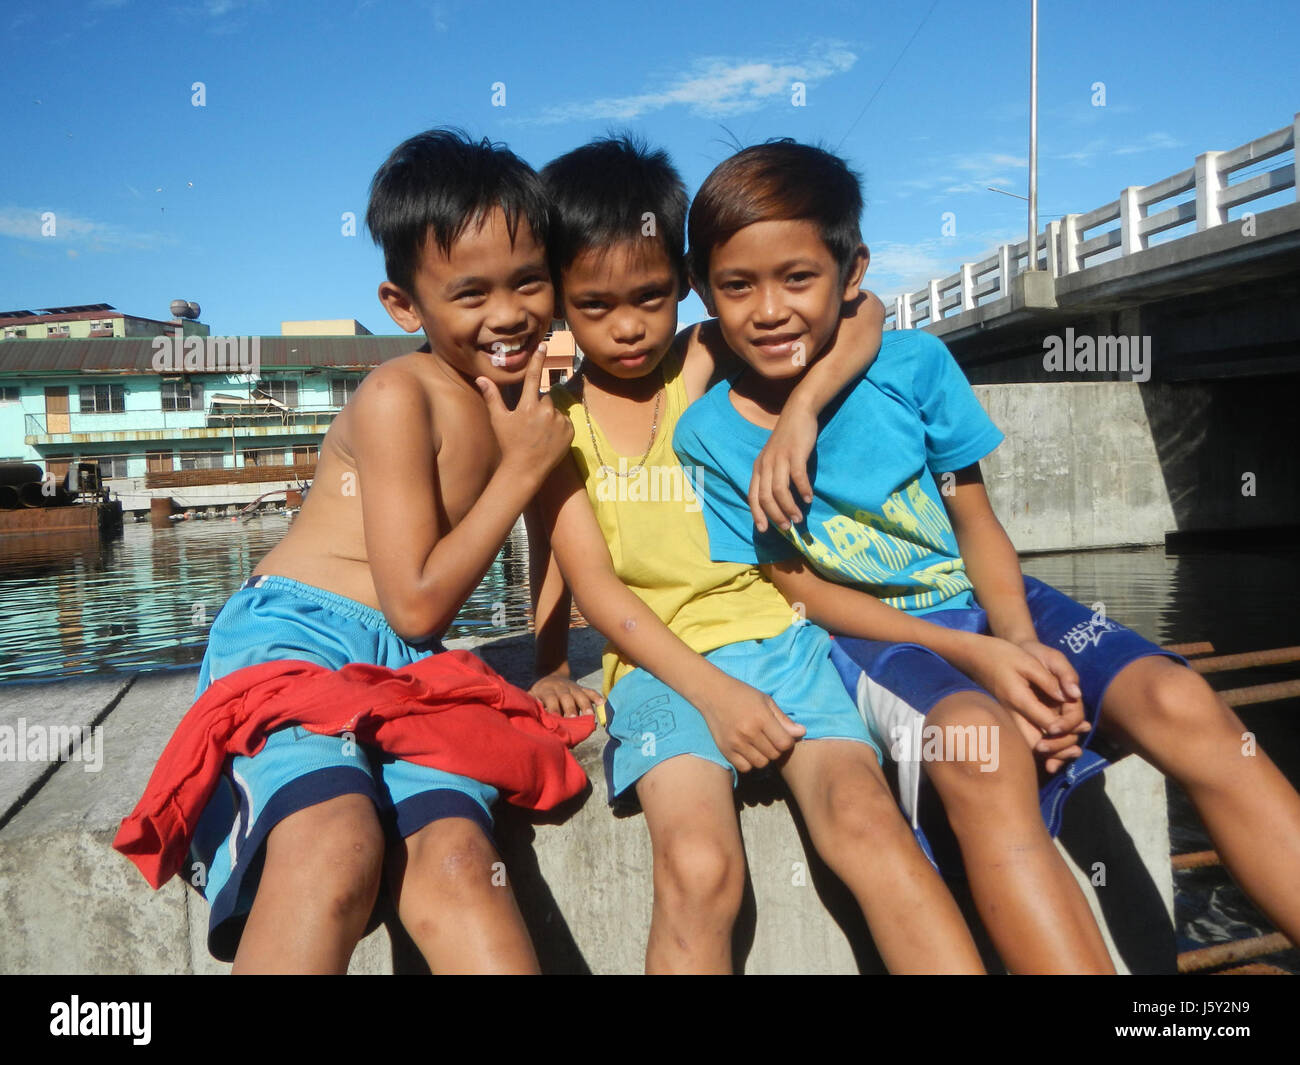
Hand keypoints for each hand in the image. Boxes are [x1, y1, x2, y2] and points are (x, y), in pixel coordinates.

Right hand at [476, 343, 572, 481]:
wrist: (526, 469)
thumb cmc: (509, 444)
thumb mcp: (499, 420)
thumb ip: (492, 397)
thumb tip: (481, 378)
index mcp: (527, 406)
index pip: (533, 377)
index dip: (538, 360)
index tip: (544, 346)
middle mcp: (545, 411)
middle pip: (545, 398)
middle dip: (539, 406)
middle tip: (530, 424)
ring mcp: (559, 421)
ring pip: (555, 410)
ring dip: (549, 417)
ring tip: (539, 433)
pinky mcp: (570, 431)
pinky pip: (565, 422)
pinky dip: (559, 427)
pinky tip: (549, 438)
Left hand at [529, 671, 602, 717]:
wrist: (549, 675)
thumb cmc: (539, 692)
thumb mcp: (531, 695)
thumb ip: (531, 703)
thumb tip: (530, 713)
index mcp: (547, 691)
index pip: (551, 699)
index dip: (553, 708)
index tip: (556, 719)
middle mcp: (561, 688)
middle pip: (567, 698)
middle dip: (571, 709)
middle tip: (573, 720)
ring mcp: (572, 687)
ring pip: (580, 695)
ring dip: (585, 705)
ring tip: (590, 716)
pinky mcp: (581, 688)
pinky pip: (590, 691)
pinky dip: (597, 697)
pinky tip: (603, 704)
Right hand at [696, 675, 805, 772]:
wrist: (712, 693)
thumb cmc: (742, 694)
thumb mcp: (766, 701)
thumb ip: (783, 719)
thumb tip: (802, 732)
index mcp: (761, 718)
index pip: (785, 743)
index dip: (787, 742)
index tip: (782, 735)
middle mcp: (748, 732)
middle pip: (774, 755)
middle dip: (776, 749)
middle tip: (770, 739)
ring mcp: (736, 743)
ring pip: (761, 764)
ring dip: (764, 757)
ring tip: (759, 745)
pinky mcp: (725, 750)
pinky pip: (745, 768)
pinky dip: (749, 762)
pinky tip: (748, 750)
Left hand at [749, 401, 815, 532]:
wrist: (797, 413)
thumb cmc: (787, 439)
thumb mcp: (774, 459)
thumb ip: (773, 477)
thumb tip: (779, 502)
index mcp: (758, 468)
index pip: (753, 496)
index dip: (757, 514)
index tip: (765, 530)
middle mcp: (765, 465)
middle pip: (765, 497)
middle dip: (775, 515)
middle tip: (787, 527)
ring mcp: (779, 458)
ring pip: (779, 490)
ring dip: (789, 507)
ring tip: (799, 518)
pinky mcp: (795, 453)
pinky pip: (797, 477)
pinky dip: (803, 490)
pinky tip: (809, 499)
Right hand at [952, 634, 1087, 767]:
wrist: (974, 655)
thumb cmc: (1002, 654)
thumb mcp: (1027, 661)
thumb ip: (1049, 681)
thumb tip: (1071, 697)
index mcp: (1019, 700)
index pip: (1049, 725)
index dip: (1068, 729)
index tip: (1083, 725)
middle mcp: (1012, 715)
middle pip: (1037, 746)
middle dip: (1060, 749)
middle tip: (1078, 746)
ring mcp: (1008, 718)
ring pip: (1030, 746)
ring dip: (1052, 752)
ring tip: (1074, 750)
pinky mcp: (1008, 718)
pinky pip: (1025, 739)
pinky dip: (1042, 745)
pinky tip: (1058, 743)